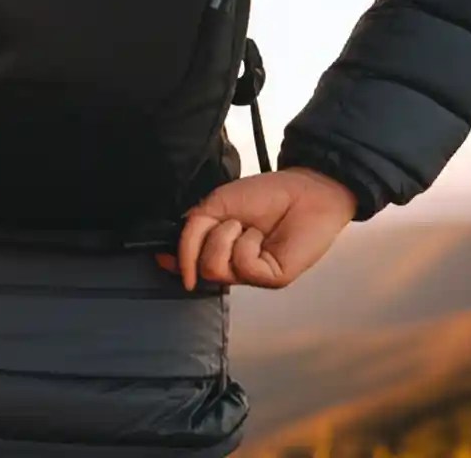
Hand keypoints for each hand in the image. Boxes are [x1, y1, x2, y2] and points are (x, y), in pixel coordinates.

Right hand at [156, 168, 355, 290]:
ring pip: (215, 269)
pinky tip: (262, 237)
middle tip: (232, 222)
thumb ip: (189, 231)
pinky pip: (243, 266)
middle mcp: (232, 265)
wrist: (305, 190)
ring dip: (227, 238)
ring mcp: (251, 274)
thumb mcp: (215, 205)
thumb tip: (170, 262)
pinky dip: (248, 244)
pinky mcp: (270, 279)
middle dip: (209, 237)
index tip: (165, 256)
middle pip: (199, 267)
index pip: (188, 264)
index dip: (176, 261)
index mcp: (217, 247)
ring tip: (248, 228)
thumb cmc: (266, 195)